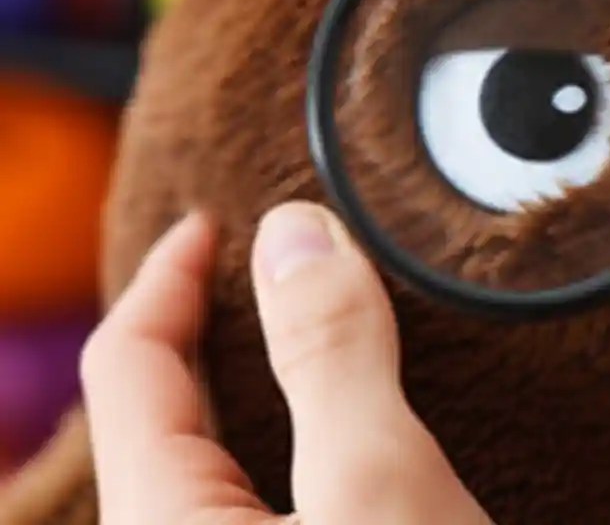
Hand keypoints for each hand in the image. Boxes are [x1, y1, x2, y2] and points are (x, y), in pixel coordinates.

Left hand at [80, 203, 491, 524]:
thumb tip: (296, 233)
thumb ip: (330, 355)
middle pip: (161, 409)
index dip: (169, 275)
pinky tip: (341, 426)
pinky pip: (257, 495)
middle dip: (210, 323)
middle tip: (262, 261)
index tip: (215, 219)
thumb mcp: (376, 482)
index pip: (128, 364)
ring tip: (305, 326)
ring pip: (212, 456)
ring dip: (257, 382)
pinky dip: (291, 435)